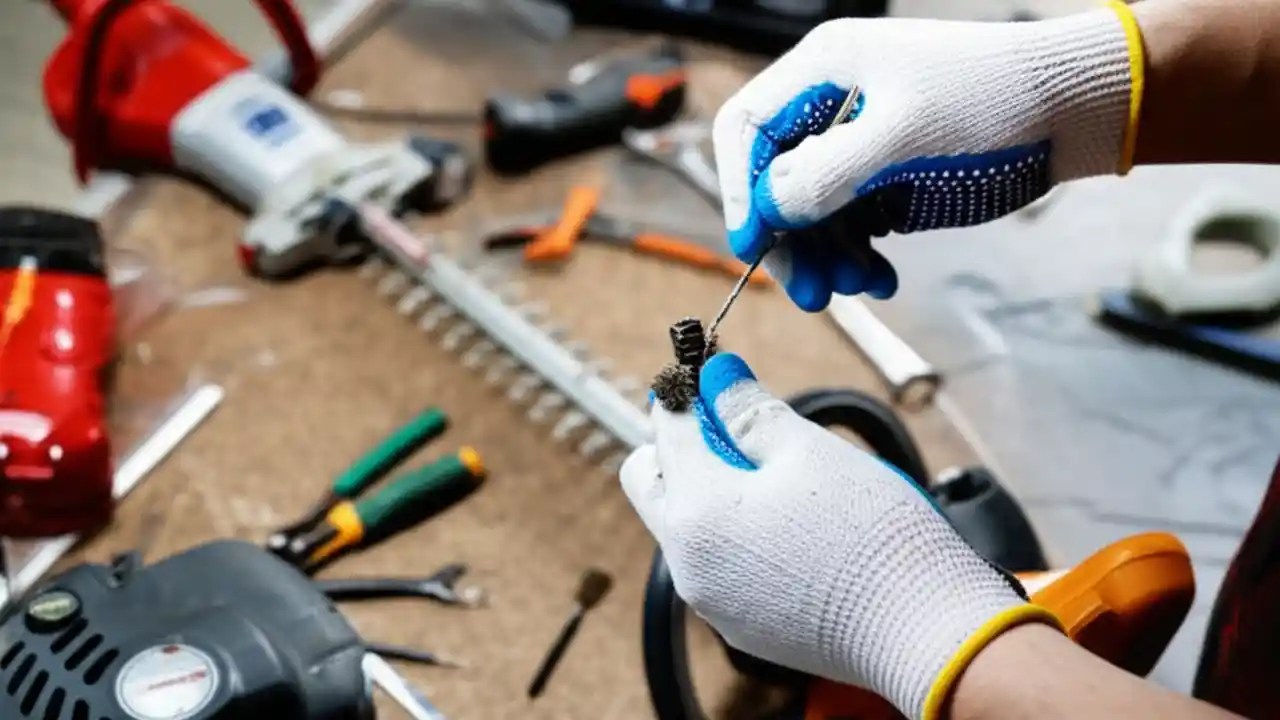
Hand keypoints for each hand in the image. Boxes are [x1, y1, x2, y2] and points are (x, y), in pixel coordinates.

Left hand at [621, 353, 1059, 719]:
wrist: (920, 631)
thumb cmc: (870, 534)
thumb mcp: (809, 451)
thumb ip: (750, 410)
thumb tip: (715, 373)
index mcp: (695, 508)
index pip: (666, 430)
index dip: (687, 394)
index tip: (711, 377)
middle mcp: (686, 561)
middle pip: (652, 483)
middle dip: (683, 447)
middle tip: (739, 430)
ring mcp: (709, 600)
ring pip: (685, 526)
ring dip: (713, 492)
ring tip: (779, 481)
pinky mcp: (739, 627)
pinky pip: (717, 566)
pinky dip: (737, 537)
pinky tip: (792, 530)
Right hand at [713, 5, 1140, 310]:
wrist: (1077, 107)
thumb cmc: (994, 101)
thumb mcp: (904, 137)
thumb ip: (827, 173)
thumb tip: (768, 208)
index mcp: (824, 67)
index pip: (747, 128)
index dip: (739, 187)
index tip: (752, 244)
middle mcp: (833, 102)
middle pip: (776, 178)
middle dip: (791, 239)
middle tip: (811, 293)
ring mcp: (860, 140)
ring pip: (813, 210)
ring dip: (828, 255)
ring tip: (860, 287)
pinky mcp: (888, 173)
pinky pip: (852, 221)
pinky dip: (860, 253)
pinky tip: (881, 278)